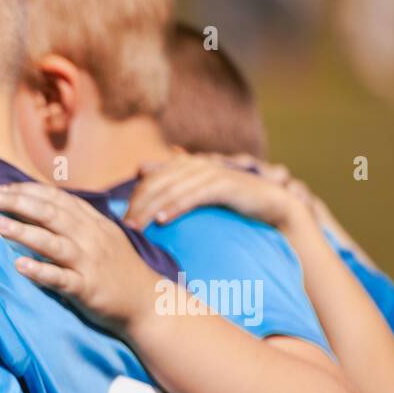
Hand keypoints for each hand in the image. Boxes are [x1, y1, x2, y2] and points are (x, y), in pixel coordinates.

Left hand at [0, 182, 161, 337]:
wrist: (147, 302)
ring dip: (24, 232)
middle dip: (17, 202)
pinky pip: (61, 278)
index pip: (54, 198)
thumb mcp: (101, 236)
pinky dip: (40, 271)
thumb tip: (41, 207)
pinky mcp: (87, 288)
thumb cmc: (117, 270)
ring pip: (53, 242)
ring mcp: (89, 263)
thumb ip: (75, 221)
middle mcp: (90, 237)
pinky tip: (19, 267)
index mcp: (91, 222)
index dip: (25, 190)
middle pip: (50, 213)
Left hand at [125, 154, 305, 231]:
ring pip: (173, 188)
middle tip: (123, 226)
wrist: (274, 206)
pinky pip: (196, 195)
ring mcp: (214, 173)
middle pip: (159, 182)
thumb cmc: (234, 204)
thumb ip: (174, 184)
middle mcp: (200, 165)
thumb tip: (142, 174)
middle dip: (138, 204)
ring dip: (151, 208)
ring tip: (135, 227)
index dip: (135, 196)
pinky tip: (162, 220)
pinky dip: (177, 207)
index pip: (153, 178)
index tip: (119, 219)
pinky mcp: (228, 184)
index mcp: (191, 166)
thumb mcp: (200, 195)